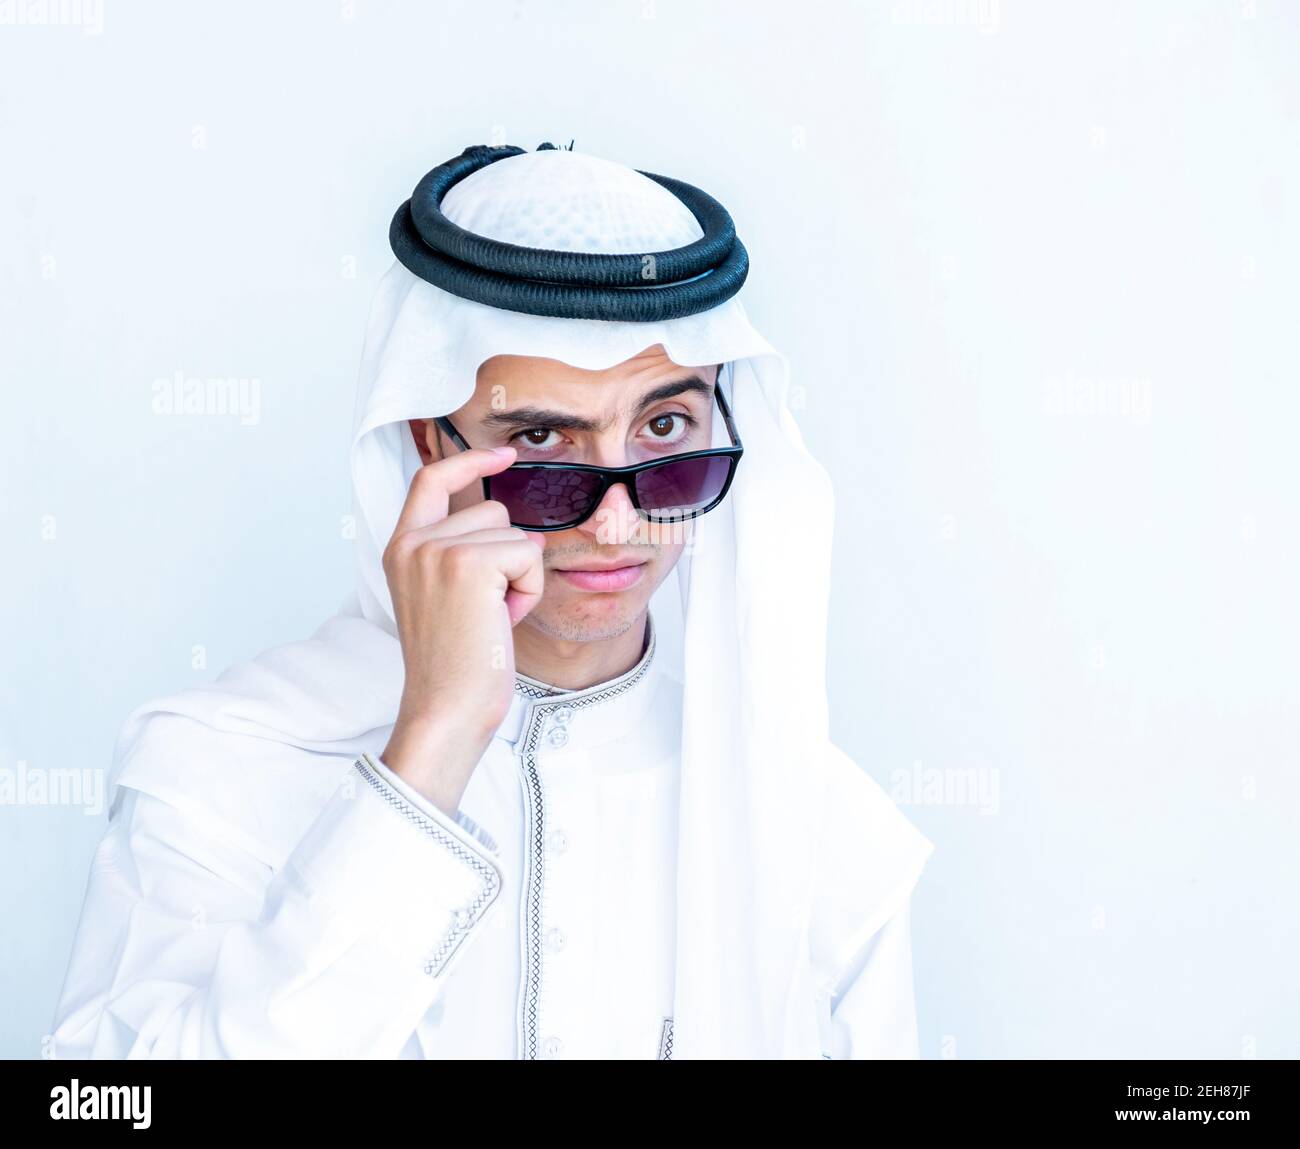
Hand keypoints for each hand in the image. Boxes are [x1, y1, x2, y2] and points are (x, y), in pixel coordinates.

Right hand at [378, 444, 543, 813]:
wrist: (446, 709)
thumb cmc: (454, 664)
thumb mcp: (444, 597)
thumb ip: (458, 552)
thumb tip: (505, 519)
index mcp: (401, 548)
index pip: (430, 479)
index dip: (468, 461)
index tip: (502, 456)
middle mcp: (412, 544)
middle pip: (491, 510)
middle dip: (508, 557)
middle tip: (487, 609)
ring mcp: (437, 550)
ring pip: (514, 533)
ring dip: (520, 576)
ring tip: (492, 617)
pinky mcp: (468, 563)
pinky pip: (527, 555)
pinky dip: (528, 590)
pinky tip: (504, 621)